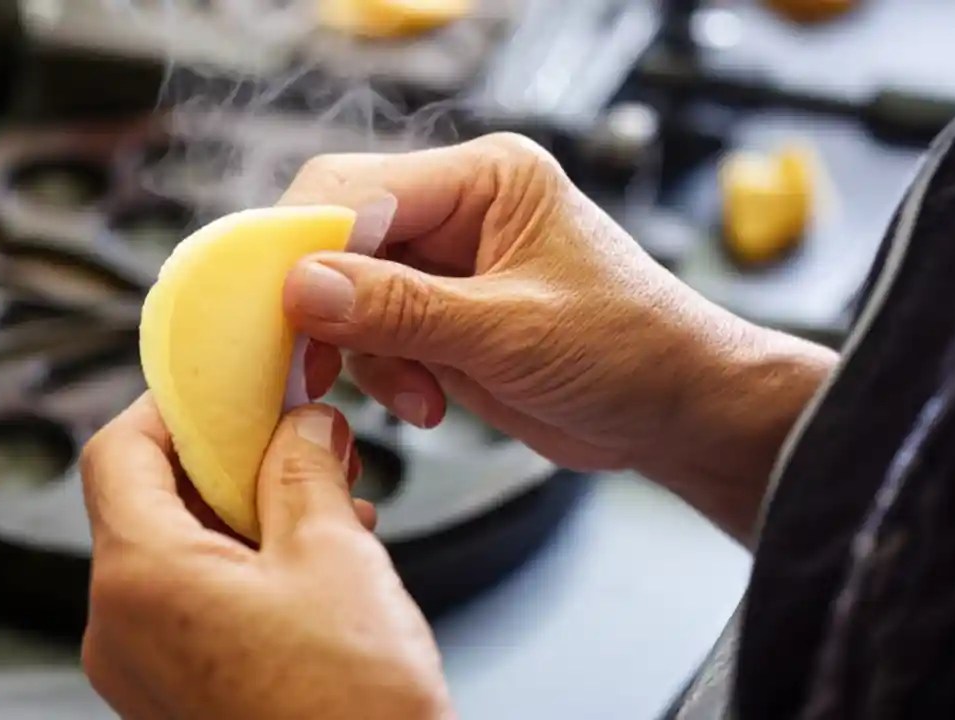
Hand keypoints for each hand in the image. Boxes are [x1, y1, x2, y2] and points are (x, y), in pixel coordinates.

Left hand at [80, 394, 453, 719]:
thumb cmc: (351, 710)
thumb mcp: (336, 556)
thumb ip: (305, 470)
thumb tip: (301, 425)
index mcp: (140, 579)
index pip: (116, 451)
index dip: (169, 405)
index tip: (220, 385)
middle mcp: (118, 629)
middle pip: (145, 502)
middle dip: (223, 462)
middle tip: (290, 440)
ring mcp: (141, 673)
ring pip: (174, 554)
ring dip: (241, 516)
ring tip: (323, 505)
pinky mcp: (173, 699)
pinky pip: (188, 607)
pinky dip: (238, 570)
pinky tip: (310, 566)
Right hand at [281, 133, 837, 541]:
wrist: (679, 412)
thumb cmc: (631, 351)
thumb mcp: (511, 333)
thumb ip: (403, 310)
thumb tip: (302, 287)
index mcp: (484, 179)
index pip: (355, 188)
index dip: (304, 245)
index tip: (275, 309)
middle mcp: (457, 209)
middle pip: (339, 236)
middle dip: (324, 306)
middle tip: (315, 364)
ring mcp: (445, 265)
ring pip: (345, 292)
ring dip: (362, 352)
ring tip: (415, 397)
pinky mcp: (440, 315)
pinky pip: (373, 334)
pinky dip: (383, 374)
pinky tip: (426, 403)